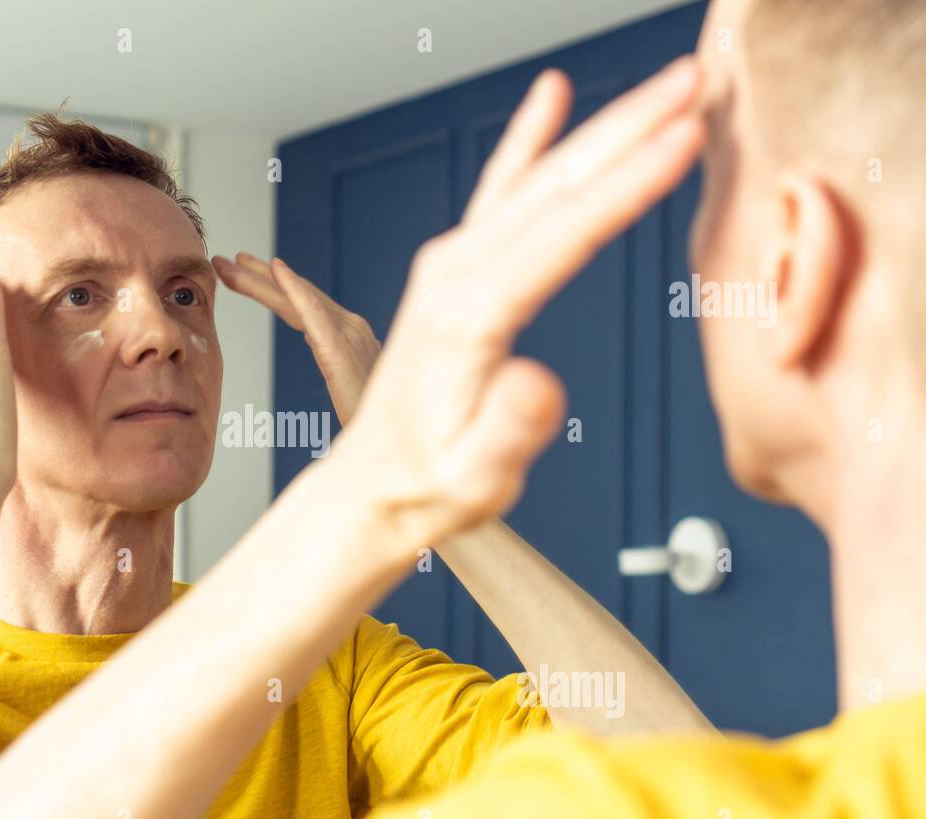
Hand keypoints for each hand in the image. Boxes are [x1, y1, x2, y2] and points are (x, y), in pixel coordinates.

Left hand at [212, 253, 380, 423]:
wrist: (398, 435)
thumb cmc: (374, 420)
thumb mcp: (351, 390)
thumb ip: (338, 368)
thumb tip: (321, 361)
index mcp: (350, 338)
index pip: (303, 306)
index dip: (273, 288)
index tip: (243, 273)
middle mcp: (351, 327)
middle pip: (297, 295)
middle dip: (260, 276)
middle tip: (226, 260)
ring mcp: (348, 335)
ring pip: (297, 299)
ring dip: (262, 278)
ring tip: (234, 262)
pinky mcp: (340, 348)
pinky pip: (312, 312)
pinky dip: (292, 288)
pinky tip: (275, 269)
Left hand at [337, 58, 704, 547]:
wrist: (376, 482)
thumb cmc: (431, 483)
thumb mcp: (475, 478)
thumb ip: (508, 431)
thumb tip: (539, 384)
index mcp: (468, 317)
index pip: (562, 235)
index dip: (627, 184)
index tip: (684, 137)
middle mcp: (455, 275)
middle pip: (554, 187)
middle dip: (628, 128)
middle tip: (696, 81)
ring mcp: (452, 264)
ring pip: (537, 179)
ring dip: (602, 127)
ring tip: (665, 85)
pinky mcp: (455, 268)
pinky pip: (499, 191)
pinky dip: (527, 140)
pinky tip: (549, 96)